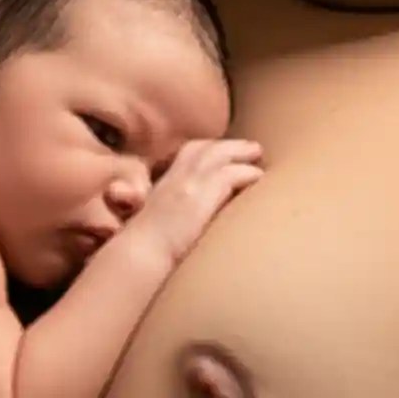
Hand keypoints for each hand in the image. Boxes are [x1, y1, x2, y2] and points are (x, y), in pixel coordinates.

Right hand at [126, 139, 262, 265]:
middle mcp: (176, 177)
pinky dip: (246, 173)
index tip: (225, 150)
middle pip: (206, 148)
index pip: (189, 152)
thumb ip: (177, 207)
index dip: (209, 148)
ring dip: (241, 152)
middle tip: (251, 147)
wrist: (140, 254)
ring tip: (258, 154)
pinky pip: (229, 175)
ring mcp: (188, 184)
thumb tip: (199, 210)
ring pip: (219, 155)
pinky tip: (258, 177)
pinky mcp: (199, 196)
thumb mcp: (160, 217)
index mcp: (167, 181)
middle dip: (230, 145)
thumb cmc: (148, 246)